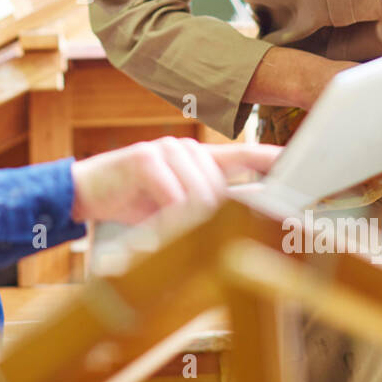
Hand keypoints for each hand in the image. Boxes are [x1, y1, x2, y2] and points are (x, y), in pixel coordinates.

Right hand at [70, 137, 281, 225]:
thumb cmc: (134, 200)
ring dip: (184, 221)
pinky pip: (172, 195)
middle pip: (219, 189)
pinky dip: (166, 216)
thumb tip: (237, 224)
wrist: (87, 190)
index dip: (270, 158)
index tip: (295, 163)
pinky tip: (152, 220)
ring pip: (198, 193)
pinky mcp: (145, 157)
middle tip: (184, 233)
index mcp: (197, 159)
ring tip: (164, 228)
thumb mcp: (172, 205)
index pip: (243, 154)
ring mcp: (165, 148)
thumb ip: (203, 207)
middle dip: (207, 219)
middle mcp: (186, 148)